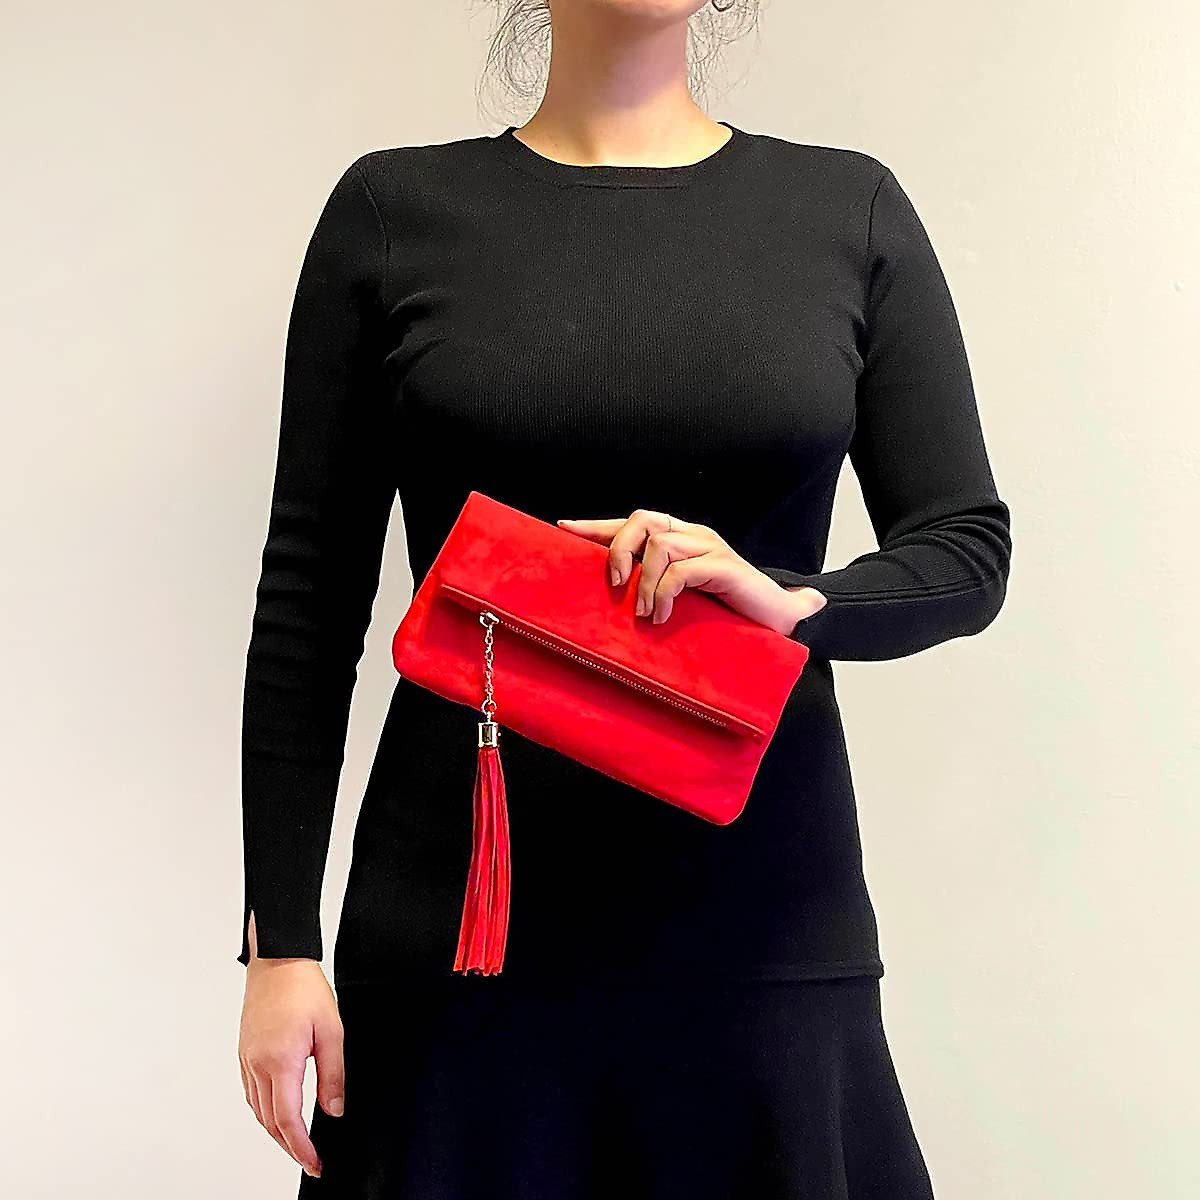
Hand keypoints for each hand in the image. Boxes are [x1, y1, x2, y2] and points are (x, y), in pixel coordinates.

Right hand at [237, 913, 343, 1178]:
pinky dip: (264, 1110)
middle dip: (289, 1146)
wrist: (278, 960)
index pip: (288, 1120)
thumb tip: (334, 1110)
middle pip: (270, 1121)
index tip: (315, 1163)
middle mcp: (258, 1065)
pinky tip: (277, 1112)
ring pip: (258, 1110)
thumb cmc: (304, 988)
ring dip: (276, 1131)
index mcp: (280, 1061)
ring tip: (297, 1142)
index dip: (301, 1148)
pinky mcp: (245, 1052)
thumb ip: (334, 1075)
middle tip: (310, 1159)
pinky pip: (251, 1093)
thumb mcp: (331, 1030)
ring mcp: (248, 1059)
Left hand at [556, 508, 826, 634]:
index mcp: (680, 539)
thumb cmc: (728, 613)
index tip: (565, 530)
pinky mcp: (724, 566)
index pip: (632, 523)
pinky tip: (662, 615)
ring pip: (658, 544)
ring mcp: (710, 547)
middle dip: (618, 550)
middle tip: (615, 586)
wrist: (778, 620)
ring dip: (643, 583)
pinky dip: (663, 594)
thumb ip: (655, 592)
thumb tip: (616, 601)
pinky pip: (680, 570)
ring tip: (644, 614)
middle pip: (641, 521)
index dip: (598, 526)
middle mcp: (693, 535)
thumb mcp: (681, 601)